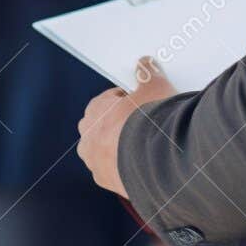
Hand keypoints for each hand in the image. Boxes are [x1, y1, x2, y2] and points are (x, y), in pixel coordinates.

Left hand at [77, 57, 174, 196]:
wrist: (158, 160)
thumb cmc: (151, 120)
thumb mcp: (155, 87)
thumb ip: (148, 74)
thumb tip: (144, 63)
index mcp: (94, 111)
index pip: (109, 101)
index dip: (128, 101)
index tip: (143, 103)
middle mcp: (88, 137)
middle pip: (106, 127)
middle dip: (123, 125)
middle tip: (146, 124)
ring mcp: (95, 162)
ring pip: (109, 152)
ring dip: (124, 148)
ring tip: (148, 146)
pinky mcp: (107, 182)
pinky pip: (117, 172)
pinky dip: (129, 168)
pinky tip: (146, 164)